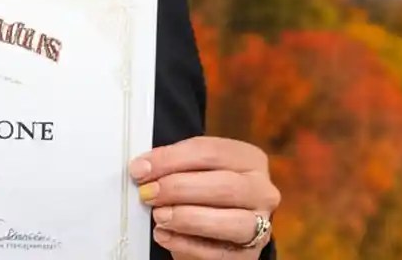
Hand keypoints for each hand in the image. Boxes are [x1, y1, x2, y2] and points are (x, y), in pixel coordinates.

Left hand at [129, 136, 279, 258]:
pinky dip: (186, 244)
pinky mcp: (249, 254)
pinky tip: (164, 235)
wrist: (218, 225)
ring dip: (187, 218)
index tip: (140, 169)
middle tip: (147, 193)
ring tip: (158, 216)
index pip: (210, 151)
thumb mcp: (192, 168)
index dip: (170, 159)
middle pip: (224, 185)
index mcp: (249, 159)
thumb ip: (173, 164)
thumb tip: (142, 168)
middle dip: (178, 188)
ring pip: (231, 221)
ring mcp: (261, 224)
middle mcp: (262, 190)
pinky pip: (219, 253)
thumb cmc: (203, 189)